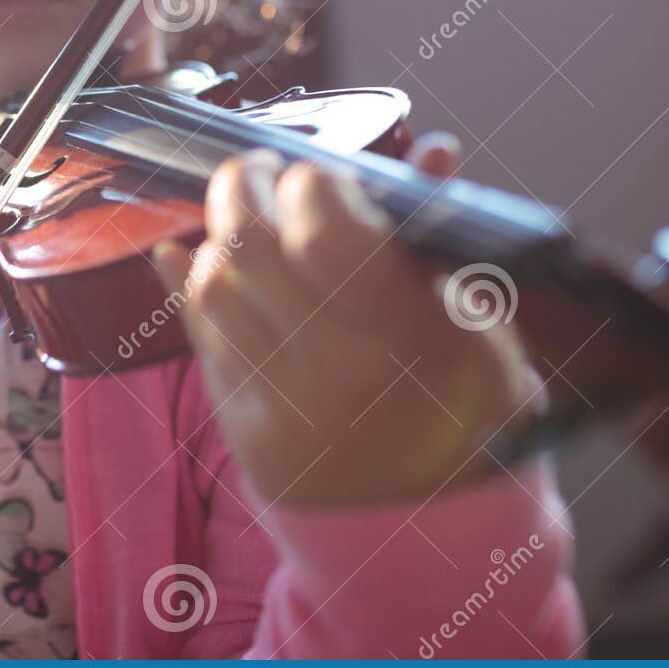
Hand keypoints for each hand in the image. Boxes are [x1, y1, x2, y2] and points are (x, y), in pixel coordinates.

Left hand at [150, 133, 543, 509]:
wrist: (428, 518)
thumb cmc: (460, 399)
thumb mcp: (475, 316)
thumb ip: (436, 231)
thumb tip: (432, 149)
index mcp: (413, 336)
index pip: (325, 231)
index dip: (311, 183)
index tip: (321, 174)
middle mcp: (341, 373)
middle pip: (249, 246)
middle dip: (242, 186)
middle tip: (257, 172)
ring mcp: (285, 407)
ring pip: (211, 287)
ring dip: (218, 239)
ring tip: (245, 227)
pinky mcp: (245, 430)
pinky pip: (200, 337)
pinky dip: (194, 287)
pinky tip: (198, 257)